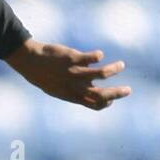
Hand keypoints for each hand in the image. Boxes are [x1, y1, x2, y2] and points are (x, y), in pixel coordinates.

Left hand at [5, 39, 130, 110]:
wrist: (30, 62)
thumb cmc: (45, 76)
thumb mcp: (59, 89)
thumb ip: (75, 90)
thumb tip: (90, 89)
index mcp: (73, 96)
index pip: (95, 105)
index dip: (106, 103)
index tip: (112, 98)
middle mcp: (76, 86)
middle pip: (102, 94)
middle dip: (117, 93)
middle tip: (128, 90)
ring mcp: (75, 73)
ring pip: (101, 74)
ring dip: (114, 70)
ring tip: (121, 65)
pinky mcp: (73, 58)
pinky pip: (91, 58)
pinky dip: (98, 56)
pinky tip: (99, 55)